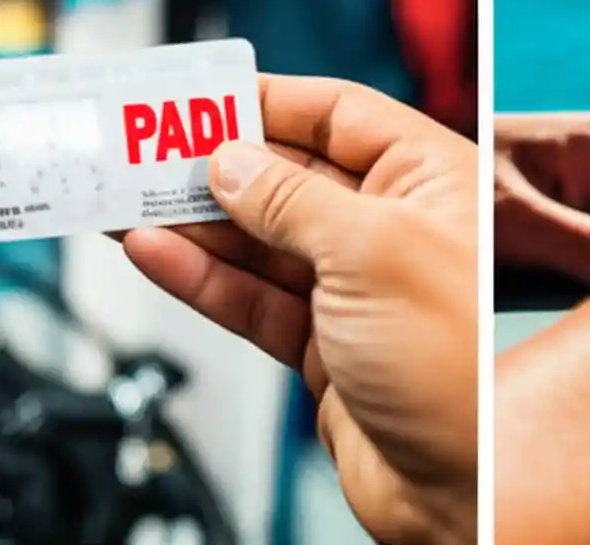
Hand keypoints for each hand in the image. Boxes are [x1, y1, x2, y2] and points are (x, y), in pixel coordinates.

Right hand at [122, 76, 476, 543]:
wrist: (467, 490)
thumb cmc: (459, 369)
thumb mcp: (372, 252)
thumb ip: (293, 200)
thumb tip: (234, 161)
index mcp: (431, 182)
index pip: (337, 114)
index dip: (266, 102)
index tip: (200, 98)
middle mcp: (395, 229)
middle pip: (288, 177)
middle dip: (214, 165)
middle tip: (140, 151)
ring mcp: (356, 290)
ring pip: (260, 240)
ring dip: (192, 222)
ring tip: (123, 198)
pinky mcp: (325, 346)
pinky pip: (252, 298)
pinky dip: (202, 277)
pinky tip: (154, 252)